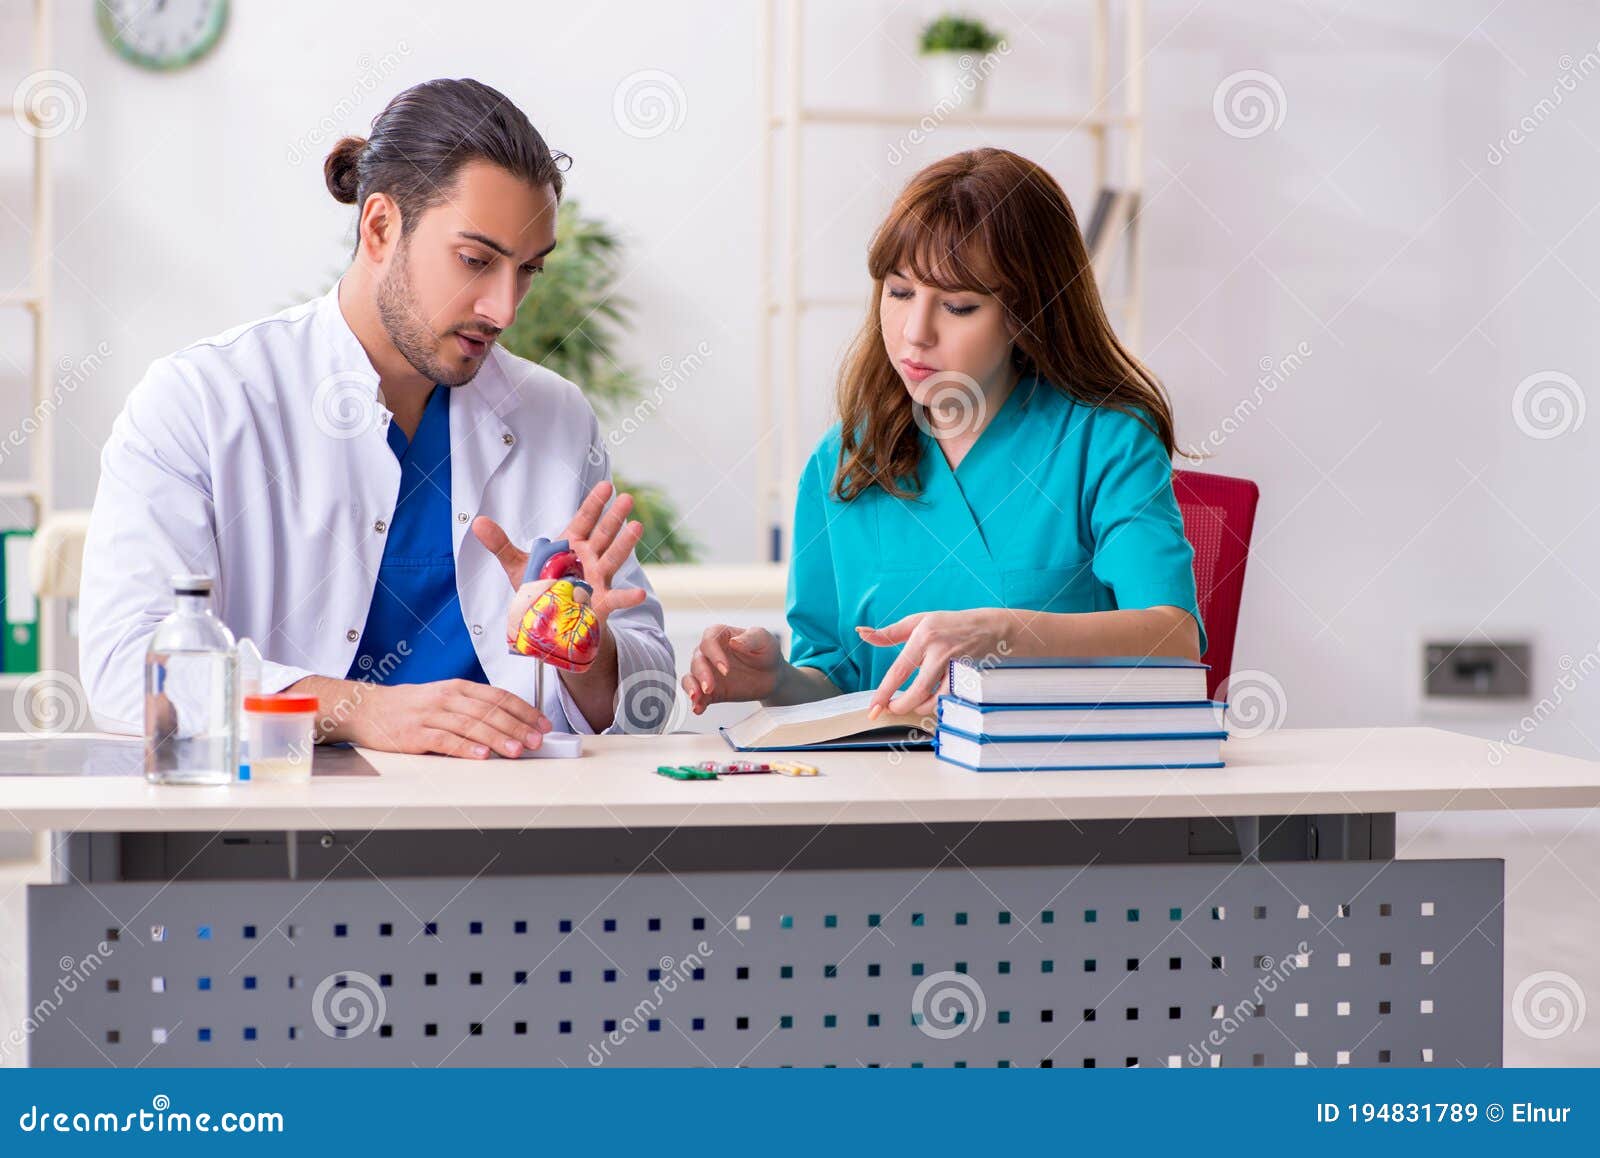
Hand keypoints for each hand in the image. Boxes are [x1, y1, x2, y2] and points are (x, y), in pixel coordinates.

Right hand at [340, 678, 553, 758]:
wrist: (367, 708)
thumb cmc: (410, 706)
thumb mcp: (445, 698)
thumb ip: (473, 708)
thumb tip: (511, 725)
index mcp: (458, 688)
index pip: (499, 696)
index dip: (524, 711)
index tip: (542, 724)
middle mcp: (447, 698)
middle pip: (489, 711)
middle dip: (517, 726)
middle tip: (536, 740)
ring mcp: (430, 715)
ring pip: (470, 725)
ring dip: (497, 738)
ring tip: (516, 750)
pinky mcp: (414, 734)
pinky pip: (444, 740)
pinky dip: (464, 747)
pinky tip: (481, 754)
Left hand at [472, 481, 649, 633]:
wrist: (552, 624)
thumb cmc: (539, 591)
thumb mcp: (517, 566)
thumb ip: (501, 544)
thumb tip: (476, 522)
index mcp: (572, 546)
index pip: (585, 520)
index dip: (595, 503)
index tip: (607, 485)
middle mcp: (589, 559)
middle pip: (603, 534)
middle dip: (614, 517)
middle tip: (627, 498)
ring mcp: (598, 579)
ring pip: (613, 558)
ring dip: (625, 543)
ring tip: (637, 526)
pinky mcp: (601, 603)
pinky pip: (617, 599)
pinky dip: (628, 597)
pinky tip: (639, 593)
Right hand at [682, 625, 782, 712]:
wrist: (771, 675)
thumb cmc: (766, 651)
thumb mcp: (764, 639)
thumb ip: (751, 638)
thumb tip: (734, 642)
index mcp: (720, 635)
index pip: (708, 641)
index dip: (714, 655)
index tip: (725, 669)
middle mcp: (709, 652)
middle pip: (697, 660)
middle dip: (701, 674)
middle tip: (709, 687)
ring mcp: (707, 672)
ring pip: (691, 677)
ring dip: (691, 687)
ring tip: (697, 698)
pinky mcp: (710, 690)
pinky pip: (698, 696)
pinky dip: (696, 703)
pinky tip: (698, 709)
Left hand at [858, 608, 1013, 717]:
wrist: (988, 628)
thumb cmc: (948, 624)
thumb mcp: (917, 622)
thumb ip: (889, 633)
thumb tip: (861, 633)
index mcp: (923, 637)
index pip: (898, 671)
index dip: (883, 694)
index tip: (873, 709)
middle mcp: (940, 652)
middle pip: (917, 693)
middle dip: (901, 707)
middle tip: (892, 708)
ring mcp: (956, 667)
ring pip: (934, 701)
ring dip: (919, 708)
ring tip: (912, 703)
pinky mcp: (969, 678)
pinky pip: (949, 701)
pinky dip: (937, 705)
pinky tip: (931, 701)